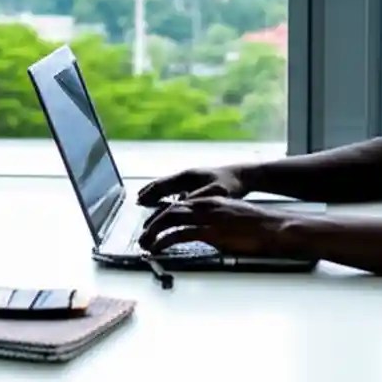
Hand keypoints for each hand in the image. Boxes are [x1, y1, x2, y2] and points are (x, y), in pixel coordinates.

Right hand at [136, 165, 250, 205]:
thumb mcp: (214, 192)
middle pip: (161, 184)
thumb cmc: (230, 184)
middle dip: (148, 194)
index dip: (148, 195)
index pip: (161, 186)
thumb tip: (179, 206)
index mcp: (186, 176)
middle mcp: (185, 175)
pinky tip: (165, 203)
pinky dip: (166, 196)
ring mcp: (190, 179)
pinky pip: (175, 189)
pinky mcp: (196, 184)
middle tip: (136, 203)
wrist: (244, 176)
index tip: (138, 203)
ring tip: (144, 202)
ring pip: (167, 186)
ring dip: (155, 194)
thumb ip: (196, 199)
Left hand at [138, 196, 293, 256]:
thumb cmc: (260, 227)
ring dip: (154, 231)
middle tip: (144, 234)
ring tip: (145, 242)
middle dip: (154, 221)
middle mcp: (207, 205)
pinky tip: (157, 249)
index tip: (156, 222)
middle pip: (172, 209)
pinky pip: (178, 235)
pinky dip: (163, 241)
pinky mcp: (210, 232)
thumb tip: (212, 234)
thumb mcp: (236, 219)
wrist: (273, 228)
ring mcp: (207, 218)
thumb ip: (220, 223)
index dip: (166, 213)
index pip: (182, 203)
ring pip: (170, 219)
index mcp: (213, 201)